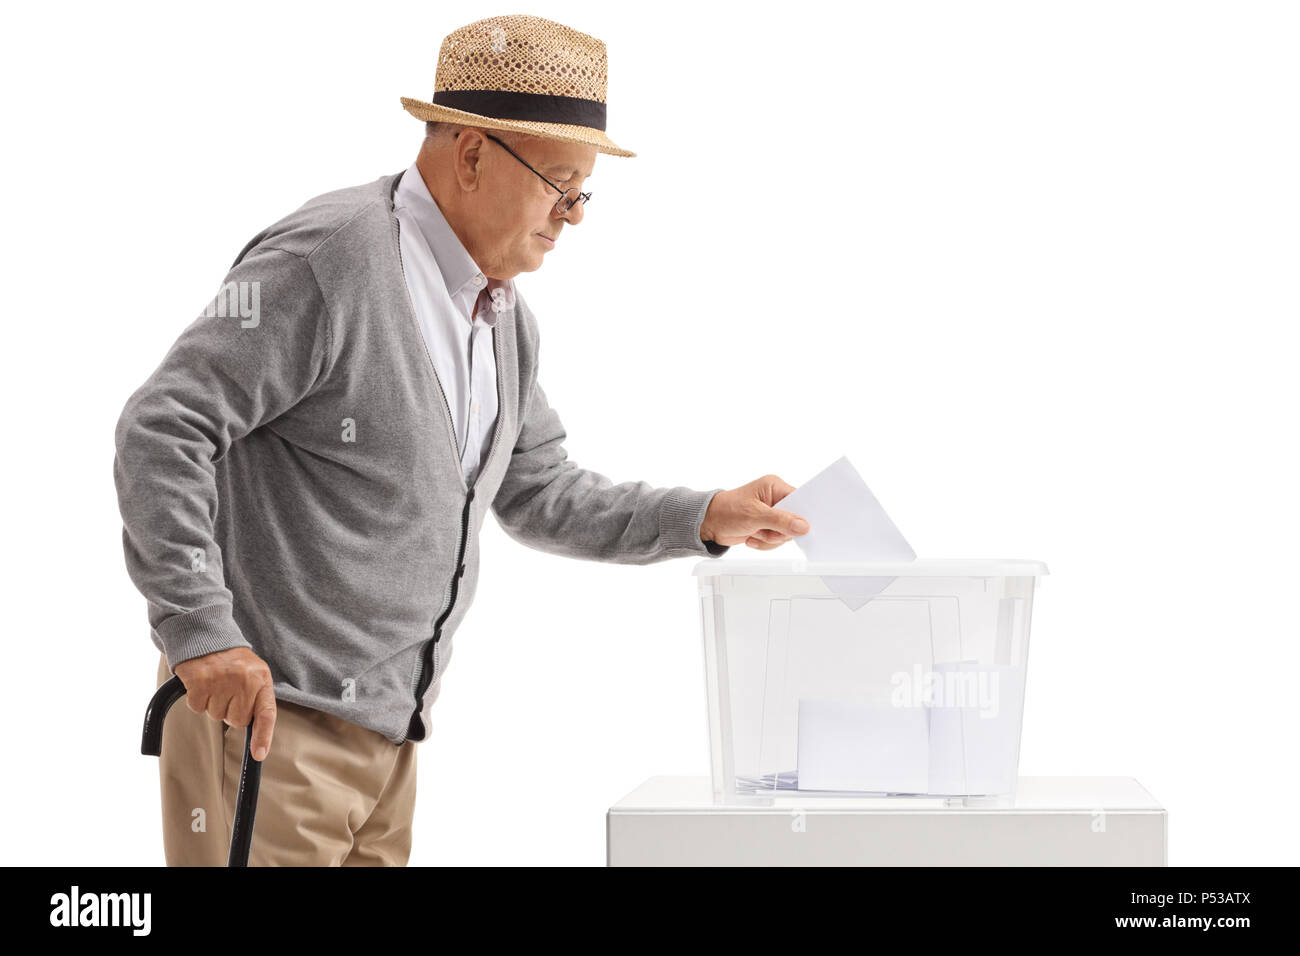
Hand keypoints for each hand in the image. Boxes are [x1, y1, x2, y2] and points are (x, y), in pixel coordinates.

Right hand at [173, 646, 276, 760]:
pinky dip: (197, 699)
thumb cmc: (233, 660)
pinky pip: (198, 707)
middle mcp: (244, 680)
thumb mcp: (254, 673)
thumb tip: (256, 733)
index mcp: (261, 679)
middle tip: (228, 691)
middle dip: (231, 711)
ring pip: (216, 716)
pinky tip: (202, 683)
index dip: (263, 736)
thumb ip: (257, 698)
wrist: (207, 636)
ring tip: (216, 683)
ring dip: (213, 704)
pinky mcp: (199, 682)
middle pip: (237, 720)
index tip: (259, 754)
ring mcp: (221, 681)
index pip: (266, 713)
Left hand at [699, 474, 809, 550]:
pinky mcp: (768, 527)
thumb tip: (803, 526)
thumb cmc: (726, 511)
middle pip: (794, 520)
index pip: (799, 499)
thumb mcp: (754, 515)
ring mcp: (772, 514)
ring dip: (769, 538)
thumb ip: (780, 520)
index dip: (801, 515)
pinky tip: (751, 536)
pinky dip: (764, 543)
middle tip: (764, 529)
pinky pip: (776, 540)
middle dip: (779, 531)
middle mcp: (775, 499)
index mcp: (774, 486)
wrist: (709, 524)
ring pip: (785, 533)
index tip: (799, 528)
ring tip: (754, 531)